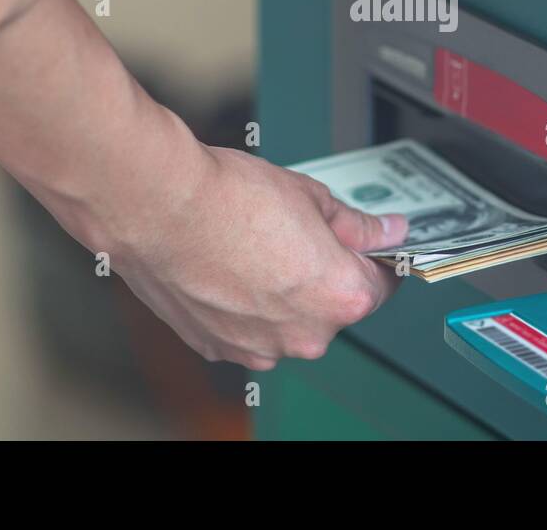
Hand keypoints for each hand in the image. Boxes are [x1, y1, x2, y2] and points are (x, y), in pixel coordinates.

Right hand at [105, 127, 407, 370]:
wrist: (160, 207)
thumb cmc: (229, 198)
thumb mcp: (312, 197)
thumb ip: (356, 225)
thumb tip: (386, 231)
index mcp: (342, 297)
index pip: (382, 284)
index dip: (373, 257)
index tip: (364, 244)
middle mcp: (305, 336)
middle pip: (332, 308)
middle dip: (322, 276)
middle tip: (296, 235)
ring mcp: (259, 349)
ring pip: (287, 323)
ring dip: (281, 295)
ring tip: (254, 248)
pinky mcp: (218, 349)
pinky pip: (247, 330)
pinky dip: (243, 307)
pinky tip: (228, 268)